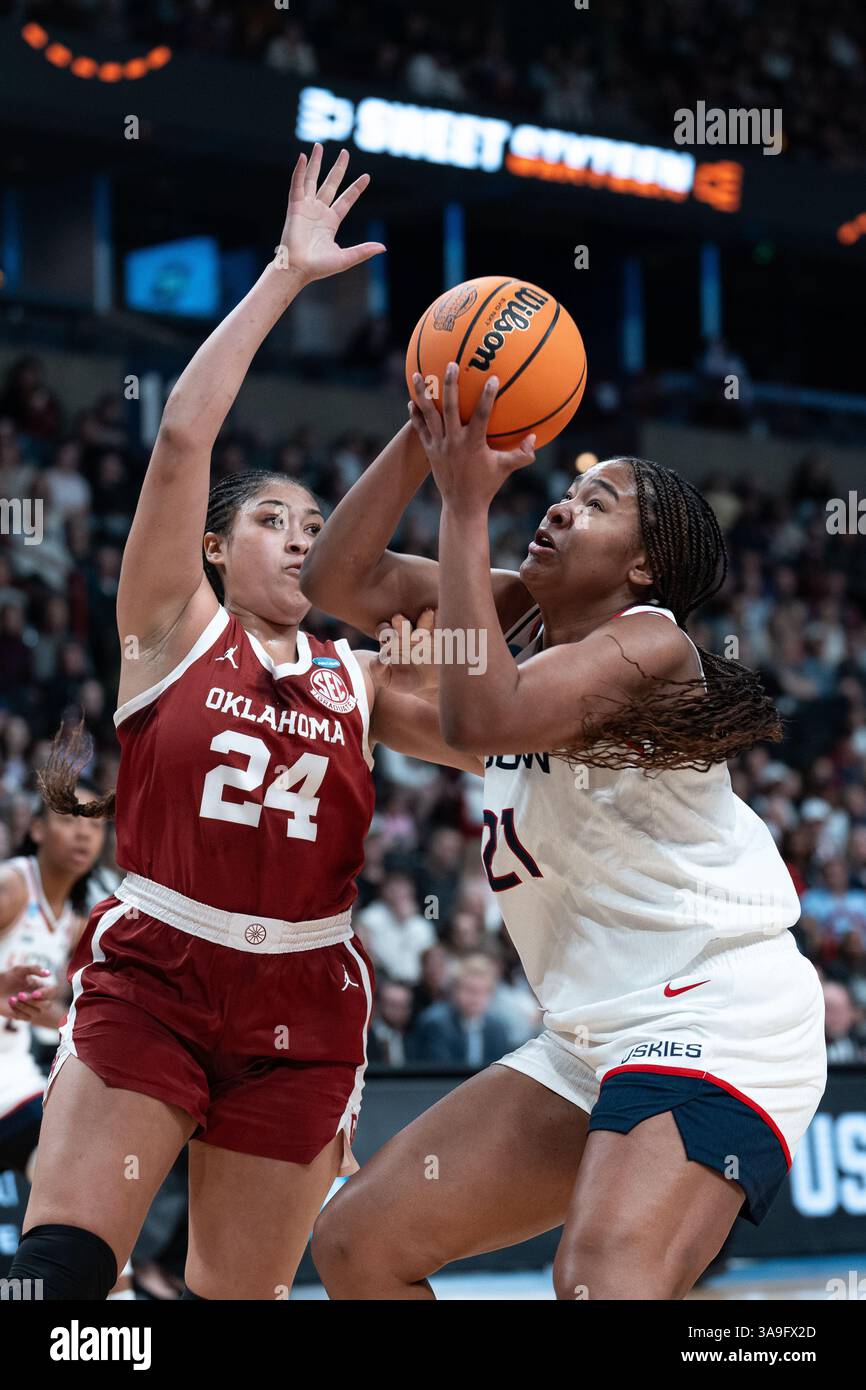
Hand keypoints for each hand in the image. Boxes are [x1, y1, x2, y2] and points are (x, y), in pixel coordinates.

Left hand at [0, 965, 50, 1014]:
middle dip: (34, 1002)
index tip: (34, 993)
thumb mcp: (20, 969)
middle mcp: (38, 998)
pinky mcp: (21, 1016)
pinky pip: (25, 1017)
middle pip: (47, 1005)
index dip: (46, 993)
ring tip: (12, 998)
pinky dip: (17, 1009)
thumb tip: (49, 973)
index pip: (53, 991)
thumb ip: (35, 968)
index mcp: (40, 986)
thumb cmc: (8, 977)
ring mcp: (30, 1008)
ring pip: (36, 1012)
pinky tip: (10, 1002)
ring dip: (24, 1005)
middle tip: (20, 995)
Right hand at [277, 144, 384, 282]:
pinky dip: (299, 171)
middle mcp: (319, 211)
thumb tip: (383, 248)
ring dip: (316, 163)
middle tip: (345, 152)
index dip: (356, 189)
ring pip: (312, 180)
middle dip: (338, 168)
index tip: (366, 177)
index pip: (346, 200)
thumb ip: (363, 251)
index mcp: (331, 222)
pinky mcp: (295, 207)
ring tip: (319, 146)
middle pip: (331, 184)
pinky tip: (302, 157)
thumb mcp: (345, 258)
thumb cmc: (319, 267)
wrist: (298, 269)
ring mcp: (306, 207)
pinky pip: (297, 185)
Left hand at [374, 610, 440, 699]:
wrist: (431, 685)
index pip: (385, 631)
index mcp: (392, 640)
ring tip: (428, 613)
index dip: (384, 632)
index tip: (385, 638)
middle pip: (403, 625)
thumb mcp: (389, 679)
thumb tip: (379, 660)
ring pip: (425, 623)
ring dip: (426, 618)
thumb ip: (378, 671)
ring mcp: (426, 633)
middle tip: (398, 618)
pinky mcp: (442, 638)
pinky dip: (446, 624)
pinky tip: (447, 621)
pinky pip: (444, 629)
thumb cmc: (405, 680)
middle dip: (400, 623)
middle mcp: (408, 633)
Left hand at [409, 361, 535, 511]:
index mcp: (473, 443)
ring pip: (428, 415)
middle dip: (450, 385)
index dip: (487, 396)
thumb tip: (535, 437)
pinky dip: (415, 415)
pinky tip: (411, 400)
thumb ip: (522, 454)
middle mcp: (453, 441)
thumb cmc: (487, 485)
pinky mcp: (430, 451)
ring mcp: (439, 445)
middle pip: (450, 408)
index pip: (481, 415)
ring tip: (415, 375)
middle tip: (451, 364)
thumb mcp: (506, 469)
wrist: (462, 505)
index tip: (492, 378)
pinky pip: (420, 429)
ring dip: (422, 394)